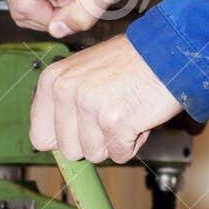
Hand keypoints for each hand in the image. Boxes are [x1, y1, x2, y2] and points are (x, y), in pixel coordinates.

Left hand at [30, 33, 181, 162]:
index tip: (81, 127)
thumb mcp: (83, 71)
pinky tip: (138, 116)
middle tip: (111, 113)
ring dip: (114, 140)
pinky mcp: (115, 122)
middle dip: (92, 140)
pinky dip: (133, 143)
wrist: (167, 53)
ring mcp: (90, 107)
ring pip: (95, 154)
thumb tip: (49, 140)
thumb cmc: (130, 61)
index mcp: (52, 79)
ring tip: (125, 110)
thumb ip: (63, 102)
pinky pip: (120, 155)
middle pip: (68, 150)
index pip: (40, 136)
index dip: (65, 137)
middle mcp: (66, 91)